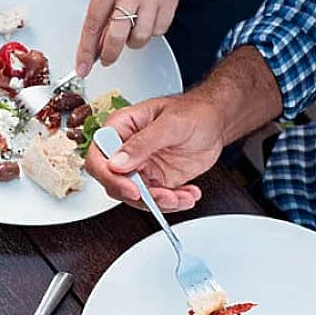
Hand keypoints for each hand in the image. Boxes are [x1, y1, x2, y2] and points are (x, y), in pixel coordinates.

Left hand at [75, 0, 190, 74]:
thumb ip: (102, 5)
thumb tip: (99, 38)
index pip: (93, 25)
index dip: (87, 51)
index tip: (83, 67)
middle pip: (117, 37)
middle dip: (110, 55)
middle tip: (107, 58)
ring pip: (140, 38)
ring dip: (132, 42)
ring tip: (129, 31)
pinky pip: (159, 30)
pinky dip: (151, 32)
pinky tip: (145, 21)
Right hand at [83, 93, 223, 211]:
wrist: (216, 121)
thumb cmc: (194, 111)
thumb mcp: (170, 123)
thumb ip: (142, 143)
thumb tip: (116, 163)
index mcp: (120, 129)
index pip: (99, 158)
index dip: (110, 177)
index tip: (132, 188)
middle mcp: (125, 151)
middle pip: (115, 183)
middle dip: (141, 196)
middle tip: (166, 196)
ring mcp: (140, 167)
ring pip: (136, 196)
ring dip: (160, 202)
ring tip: (183, 196)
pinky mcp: (155, 179)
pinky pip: (156, 199)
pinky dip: (173, 202)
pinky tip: (189, 194)